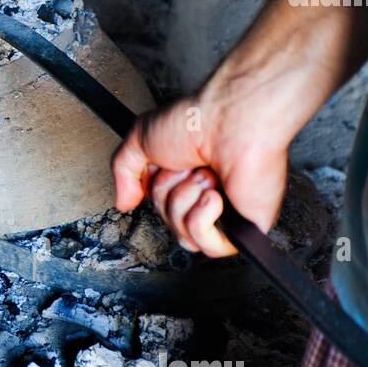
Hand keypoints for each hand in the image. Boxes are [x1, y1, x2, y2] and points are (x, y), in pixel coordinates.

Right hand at [110, 87, 289, 256]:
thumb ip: (123, 170)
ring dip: (185, 201)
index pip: (158, 209)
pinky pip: (209, 246)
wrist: (230, 120)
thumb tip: (123, 203)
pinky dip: (202, 219)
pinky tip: (214, 194)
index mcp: (185, 180)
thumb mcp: (139, 138)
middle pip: (168, 225)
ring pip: (185, 237)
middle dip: (169, 195)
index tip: (163, 167)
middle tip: (186, 167)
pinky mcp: (244, 227)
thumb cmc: (197, 121)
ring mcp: (225, 213)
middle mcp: (205, 196)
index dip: (154, 192)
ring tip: (205, 175)